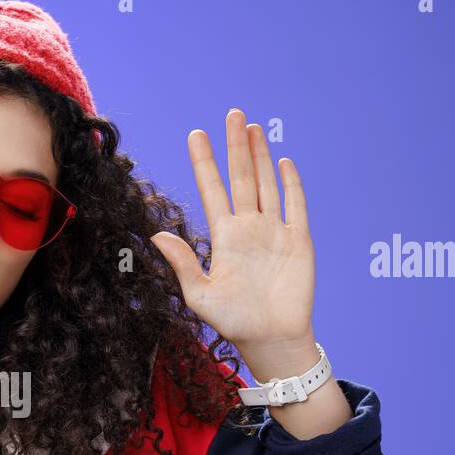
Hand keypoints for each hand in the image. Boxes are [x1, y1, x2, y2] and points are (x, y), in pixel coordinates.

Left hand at [150, 108, 315, 364]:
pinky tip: (282, 162)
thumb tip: (156, 236)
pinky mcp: (298, 241)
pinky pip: (295, 206)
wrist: (271, 340)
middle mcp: (248, 228)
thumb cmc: (233, 322)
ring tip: (251, 127)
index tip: (195, 135)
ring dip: (259, 156)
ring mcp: (274, 232)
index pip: (211, 190)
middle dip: (235, 147)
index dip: (204, 163)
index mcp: (223, 238)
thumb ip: (182, 264)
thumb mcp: (200, 295)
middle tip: (231, 114)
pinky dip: (290, 184)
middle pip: (240, 178)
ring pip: (266, 184)